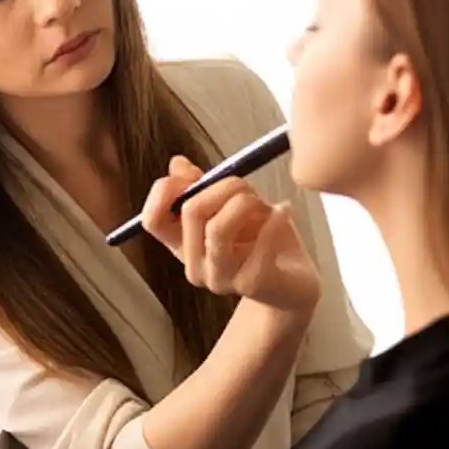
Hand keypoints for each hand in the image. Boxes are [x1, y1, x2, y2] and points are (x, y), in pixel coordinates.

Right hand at [140, 156, 320, 314]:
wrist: (295, 283)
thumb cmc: (261, 241)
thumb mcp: (230, 208)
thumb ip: (203, 188)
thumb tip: (177, 163)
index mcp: (183, 246)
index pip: (153, 220)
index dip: (166, 190)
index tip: (193, 175)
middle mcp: (195, 266)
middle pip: (191, 211)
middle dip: (222, 186)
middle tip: (245, 185)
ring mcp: (220, 280)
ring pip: (218, 228)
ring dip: (244, 202)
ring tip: (264, 203)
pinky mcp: (250, 284)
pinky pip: (259, 243)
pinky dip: (275, 219)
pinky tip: (284, 210)